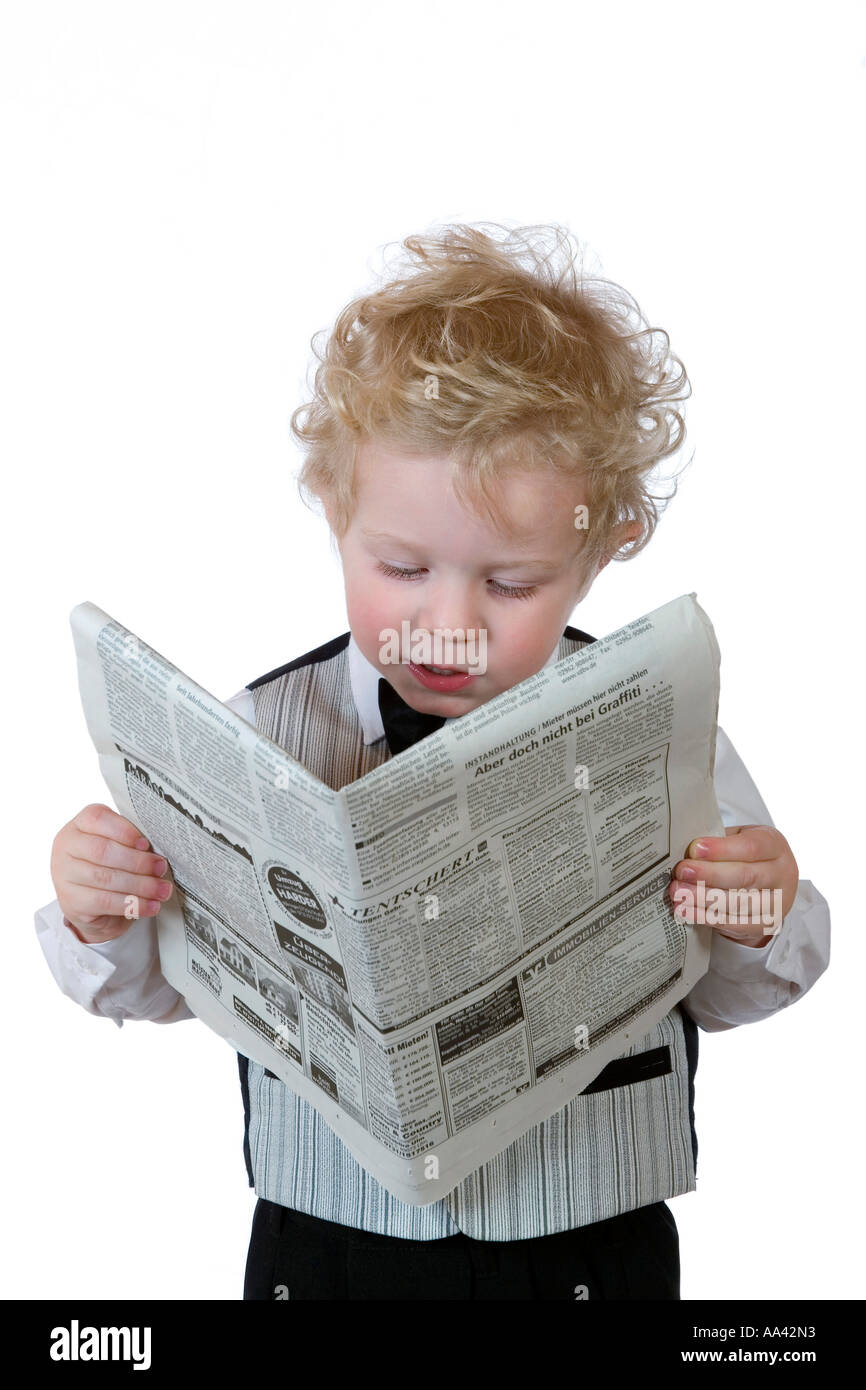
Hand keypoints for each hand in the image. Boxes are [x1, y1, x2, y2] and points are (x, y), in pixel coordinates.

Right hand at [50, 803, 173, 942]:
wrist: (92, 904)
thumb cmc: (111, 865)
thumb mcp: (119, 846)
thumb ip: (133, 842)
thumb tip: (159, 852)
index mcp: (79, 825)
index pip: (97, 819)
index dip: (125, 831)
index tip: (147, 844)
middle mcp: (66, 846)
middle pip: (103, 851)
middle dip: (138, 861)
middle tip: (161, 868)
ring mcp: (64, 875)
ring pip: (106, 878)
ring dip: (140, 885)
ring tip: (162, 890)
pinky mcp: (71, 901)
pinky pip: (105, 902)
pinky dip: (133, 904)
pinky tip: (151, 906)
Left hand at [668, 825, 798, 946]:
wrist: (767, 886)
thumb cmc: (745, 857)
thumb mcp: (738, 840)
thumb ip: (718, 841)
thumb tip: (686, 849)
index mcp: (775, 845)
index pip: (751, 847)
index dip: (721, 849)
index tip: (694, 849)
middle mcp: (783, 873)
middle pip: (745, 876)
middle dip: (709, 874)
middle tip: (681, 872)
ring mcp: (778, 902)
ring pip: (739, 903)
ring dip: (704, 899)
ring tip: (678, 893)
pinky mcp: (767, 925)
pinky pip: (735, 923)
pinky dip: (707, 918)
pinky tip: (686, 911)